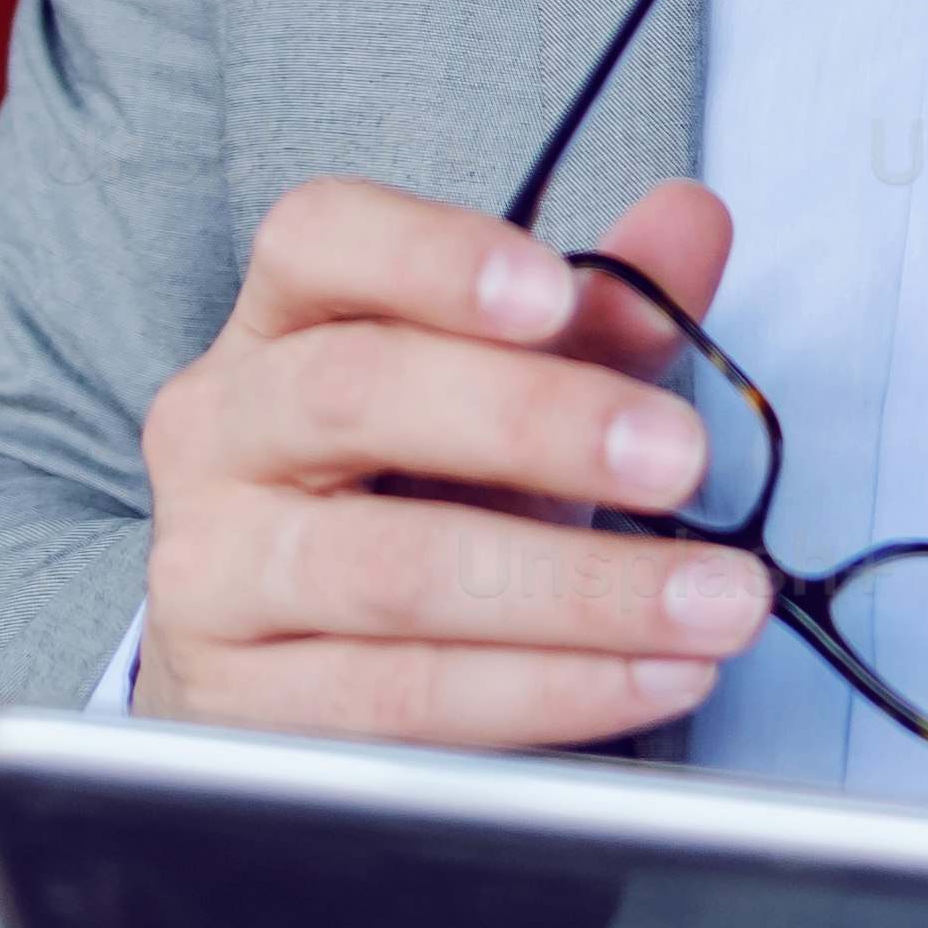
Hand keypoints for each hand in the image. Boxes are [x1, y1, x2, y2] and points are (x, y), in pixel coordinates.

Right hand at [137, 177, 768, 747]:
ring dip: (578, 592)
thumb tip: (691, 224)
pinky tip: (653, 676)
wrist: (269, 657)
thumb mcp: (499, 399)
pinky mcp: (242, 704)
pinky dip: (550, 692)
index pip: (318, 242)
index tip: (554, 293)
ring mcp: (214, 571)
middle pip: (353, 394)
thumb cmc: (398, 496)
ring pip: (391, 573)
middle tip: (680, 457)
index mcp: (278, 323)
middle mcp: (224, 432)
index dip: (431, 257)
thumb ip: (598, 317)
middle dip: (534, 424)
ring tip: (714, 601)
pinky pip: (405, 701)